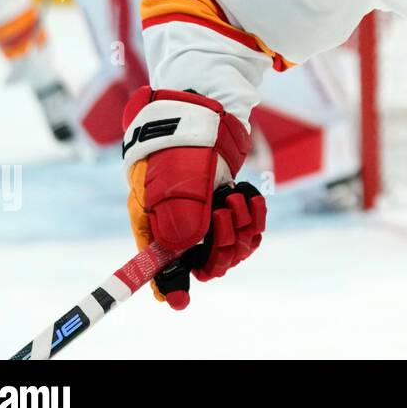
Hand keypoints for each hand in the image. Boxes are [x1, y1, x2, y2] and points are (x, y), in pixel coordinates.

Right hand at [122, 87, 262, 308]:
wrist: (205, 104)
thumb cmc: (181, 135)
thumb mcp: (176, 173)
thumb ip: (178, 210)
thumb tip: (185, 251)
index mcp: (152, 217)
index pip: (157, 264)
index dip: (168, 286)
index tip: (179, 303)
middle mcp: (178, 219)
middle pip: (201, 263)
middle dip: (219, 249)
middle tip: (225, 217)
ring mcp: (205, 211)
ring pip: (229, 249)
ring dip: (240, 230)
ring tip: (237, 200)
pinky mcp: (229, 202)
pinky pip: (248, 230)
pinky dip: (254, 219)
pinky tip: (250, 198)